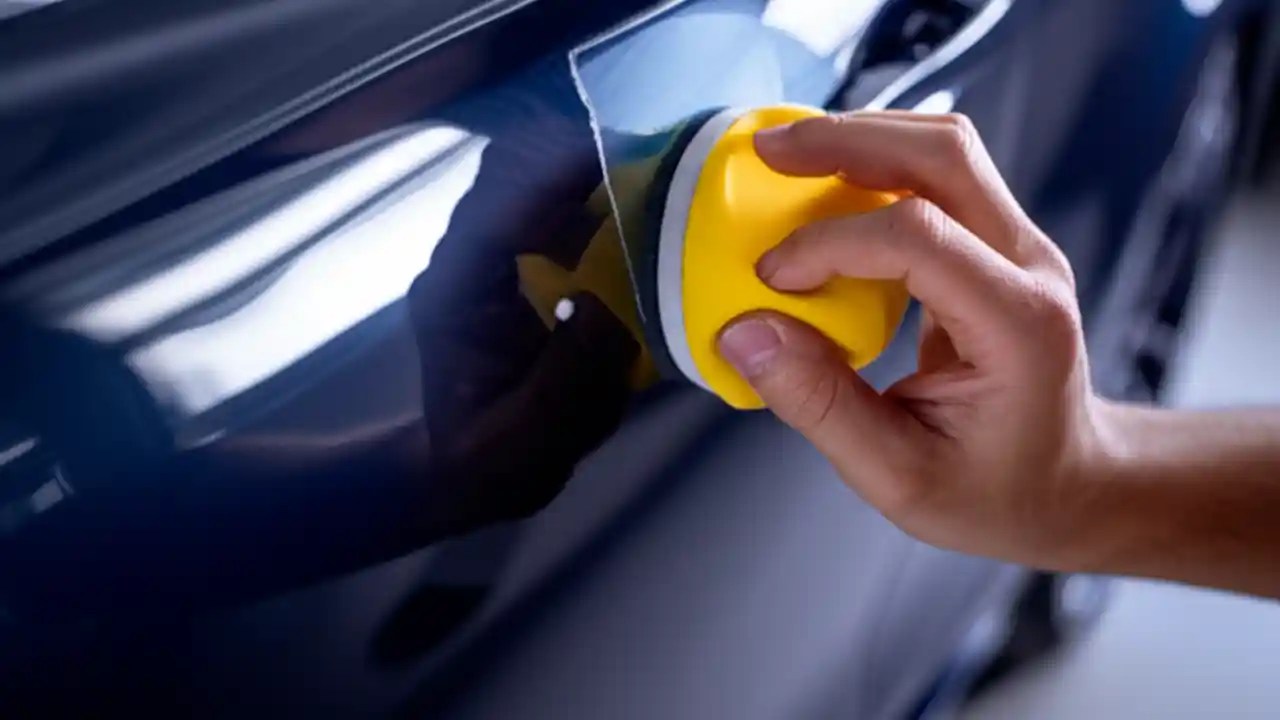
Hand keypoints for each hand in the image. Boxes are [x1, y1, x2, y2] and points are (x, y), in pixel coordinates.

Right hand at [717, 111, 1105, 569]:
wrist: (1068, 486)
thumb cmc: (994, 493)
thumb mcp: (896, 477)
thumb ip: (819, 404)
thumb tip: (744, 334)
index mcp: (1016, 325)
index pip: (918, 238)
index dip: (830, 244)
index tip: (770, 278)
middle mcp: (1030, 266)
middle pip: (944, 155)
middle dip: (846, 141)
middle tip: (766, 150)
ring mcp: (1021, 246)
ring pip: (944, 148)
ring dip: (860, 140)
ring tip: (786, 154)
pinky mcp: (998, 243)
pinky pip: (937, 176)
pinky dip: (874, 165)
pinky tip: (825, 184)